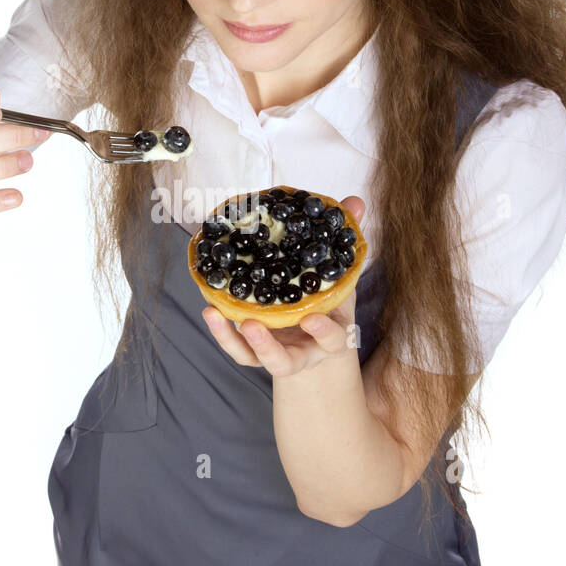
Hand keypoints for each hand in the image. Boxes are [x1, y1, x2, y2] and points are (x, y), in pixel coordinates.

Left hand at [202, 196, 364, 376]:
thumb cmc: (328, 302)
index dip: (323, 332)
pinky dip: (221, 331)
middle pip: (283, 362)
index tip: (312, 318)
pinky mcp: (251, 350)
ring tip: (213, 312)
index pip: (332, 341)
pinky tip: (209, 307)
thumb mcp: (340, 277)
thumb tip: (355, 202)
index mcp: (329, 337)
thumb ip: (347, 243)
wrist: (316, 334)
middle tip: (251, 324)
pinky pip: (233, 346)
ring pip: (251, 357)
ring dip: (230, 338)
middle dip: (267, 346)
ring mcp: (273, 354)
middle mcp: (301, 352)